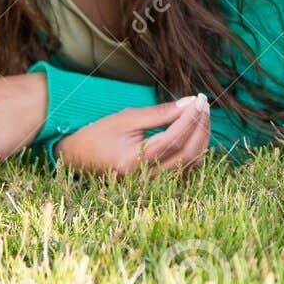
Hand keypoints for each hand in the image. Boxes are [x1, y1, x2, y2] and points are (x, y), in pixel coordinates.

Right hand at [54, 95, 210, 176]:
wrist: (80, 158)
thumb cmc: (100, 134)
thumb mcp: (127, 118)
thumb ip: (159, 113)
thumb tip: (189, 103)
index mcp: (132, 162)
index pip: (173, 139)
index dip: (190, 118)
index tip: (199, 99)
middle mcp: (144, 178)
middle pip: (187, 153)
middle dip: (200, 126)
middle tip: (203, 104)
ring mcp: (152, 184)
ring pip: (191, 162)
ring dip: (201, 136)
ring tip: (201, 113)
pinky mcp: (158, 183)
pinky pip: (186, 167)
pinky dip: (196, 147)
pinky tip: (196, 129)